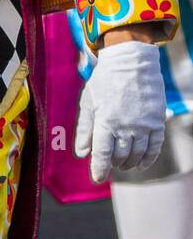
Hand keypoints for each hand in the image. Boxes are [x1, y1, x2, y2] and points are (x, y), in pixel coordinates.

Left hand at [74, 40, 165, 181]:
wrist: (131, 60)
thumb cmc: (105, 80)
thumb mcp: (89, 100)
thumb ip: (84, 128)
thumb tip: (81, 154)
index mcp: (105, 120)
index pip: (102, 154)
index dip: (99, 169)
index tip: (97, 178)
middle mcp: (125, 125)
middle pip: (120, 156)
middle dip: (113, 163)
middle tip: (110, 163)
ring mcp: (143, 125)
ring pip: (137, 154)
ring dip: (129, 163)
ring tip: (123, 164)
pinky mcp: (157, 122)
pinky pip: (154, 148)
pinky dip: (147, 159)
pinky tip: (141, 164)